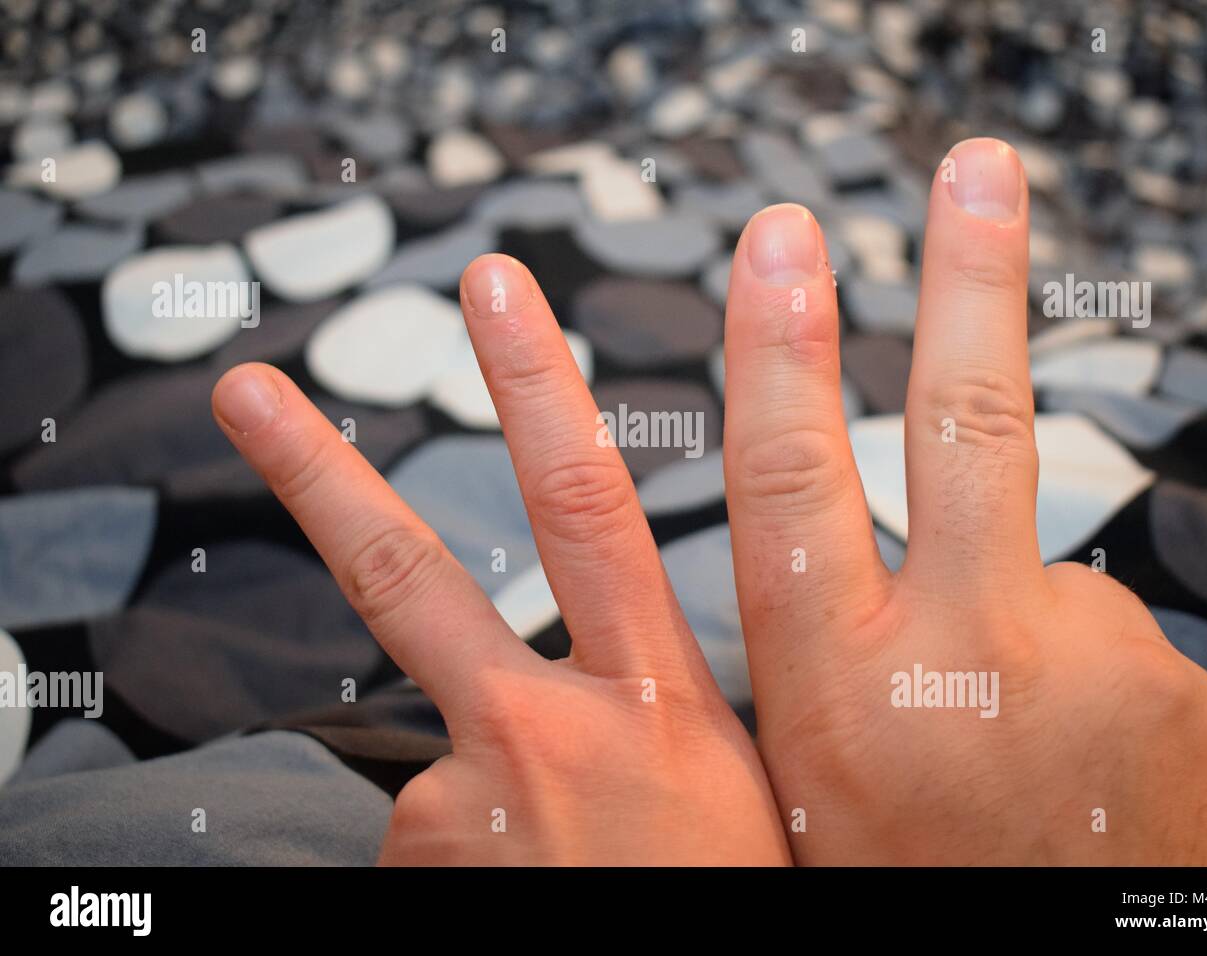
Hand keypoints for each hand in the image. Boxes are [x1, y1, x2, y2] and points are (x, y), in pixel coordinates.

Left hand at [211, 258, 788, 864]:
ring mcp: (471, 800)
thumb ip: (667, 708)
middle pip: (407, 573)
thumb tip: (609, 691)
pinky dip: (473, 841)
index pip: (588, 505)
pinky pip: (436, 825)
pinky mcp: (422, 855)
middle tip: (246, 388)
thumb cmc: (727, 892)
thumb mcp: (741, 784)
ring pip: (446, 749)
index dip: (538, 386)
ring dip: (491, 781)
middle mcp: (545, 732)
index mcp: (654, 700)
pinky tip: (530, 880)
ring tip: (565, 853)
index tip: (495, 292)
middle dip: (319, 472)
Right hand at [721, 138, 1206, 863]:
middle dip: (969, 278)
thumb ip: (822, 690)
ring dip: (1036, 646)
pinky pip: (1129, 651)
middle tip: (976, 172)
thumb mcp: (828, 807)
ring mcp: (1094, 669)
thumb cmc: (943, 890)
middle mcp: (965, 662)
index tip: (782, 244)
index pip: (792, 479)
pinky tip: (1116, 786)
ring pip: (1046, 581)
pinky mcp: (1198, 692)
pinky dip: (1114, 698)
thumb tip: (831, 604)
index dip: (779, 347)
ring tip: (1046, 769)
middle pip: (963, 421)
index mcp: (843, 694)